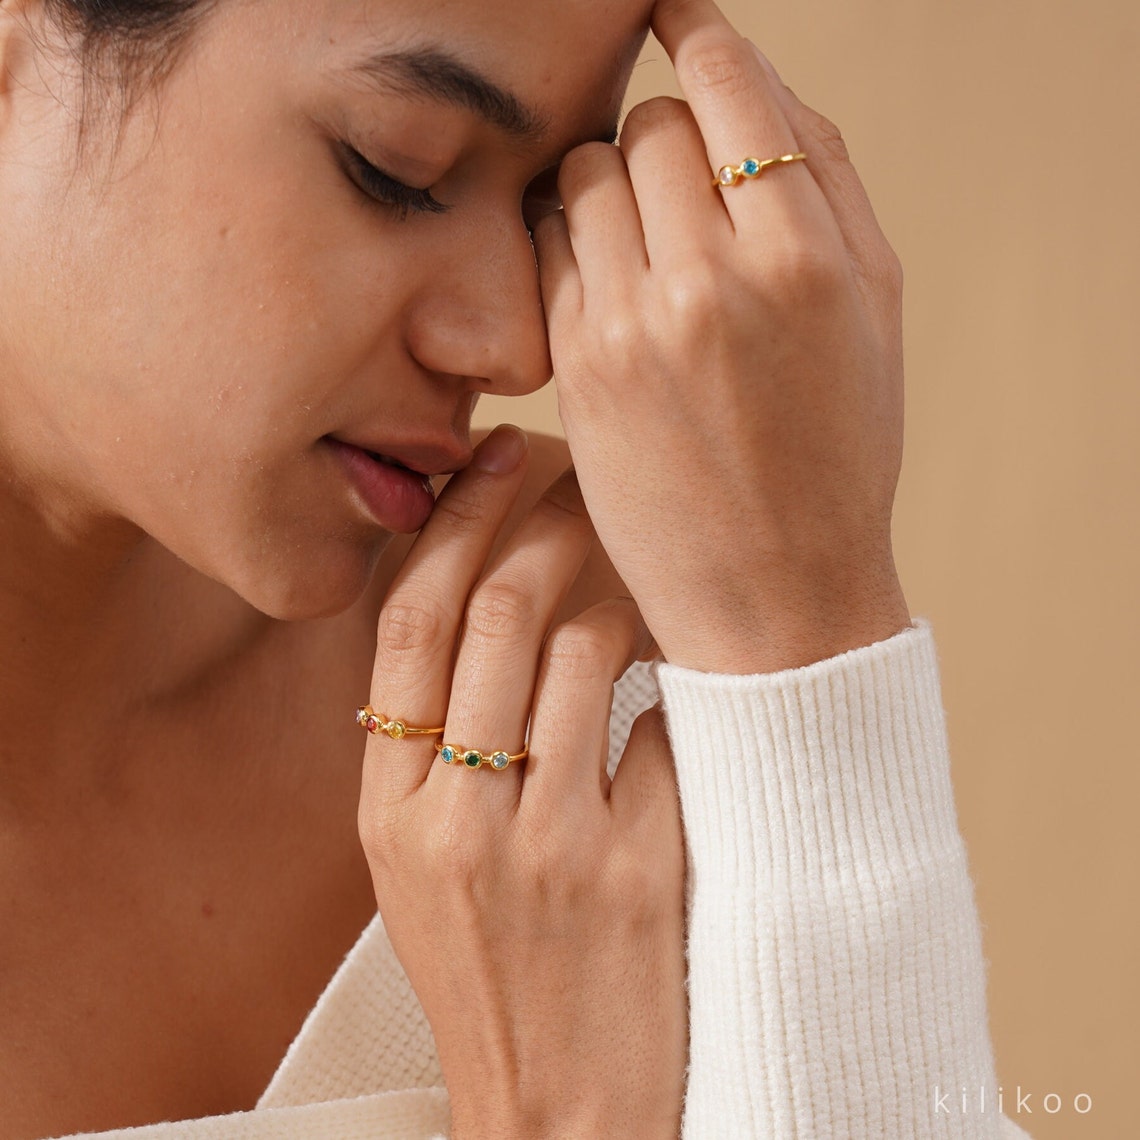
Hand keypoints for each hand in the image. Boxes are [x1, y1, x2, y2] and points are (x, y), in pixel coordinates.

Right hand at [357, 427, 686, 1139]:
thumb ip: (431, 752)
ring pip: (582, 645)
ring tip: (637, 548)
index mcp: (387, 813)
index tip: (494, 461)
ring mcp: (549, 844)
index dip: (453, 524)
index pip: (407, 624)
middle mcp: (456, 819)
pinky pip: (654, 722)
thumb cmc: (494, 975)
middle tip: (581, 477)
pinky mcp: (638, 867)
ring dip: (616, 575)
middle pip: (494, 612)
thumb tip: (481, 610)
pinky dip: (664, 669)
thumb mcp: (420, 869)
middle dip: (542, 517)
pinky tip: (676, 650)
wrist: (559, 1109)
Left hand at [534, 0, 910, 673]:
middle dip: (666, 133)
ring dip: (611, 183)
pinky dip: (573, 240)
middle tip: (684, 181)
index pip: (727, 83)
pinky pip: (551, 248)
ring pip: (586, 174)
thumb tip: (756, 82)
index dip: (696, 29)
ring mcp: (631, 327)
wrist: (775, 591)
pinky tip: (606, 278)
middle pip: (652, 124)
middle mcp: (711, 281)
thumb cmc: (837, 456)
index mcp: (804, 258)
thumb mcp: (877, 314)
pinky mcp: (575, 369)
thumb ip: (826, 183)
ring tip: (645, 238)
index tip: (675, 13)